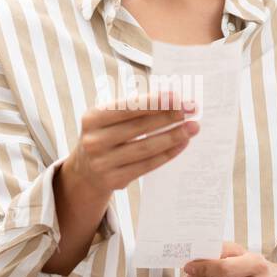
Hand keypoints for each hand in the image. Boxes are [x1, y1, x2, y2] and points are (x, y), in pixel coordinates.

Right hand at [64, 92, 198, 195]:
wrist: (85, 171)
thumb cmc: (105, 135)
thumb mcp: (108, 118)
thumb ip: (133, 108)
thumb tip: (171, 99)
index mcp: (92, 119)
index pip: (126, 107)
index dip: (152, 101)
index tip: (176, 96)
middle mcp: (94, 141)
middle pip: (138, 127)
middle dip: (168, 116)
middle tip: (190, 110)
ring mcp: (103, 163)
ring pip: (145, 148)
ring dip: (172, 136)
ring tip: (192, 127)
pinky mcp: (114, 180)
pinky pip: (147, 165)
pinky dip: (168, 153)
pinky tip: (182, 143)